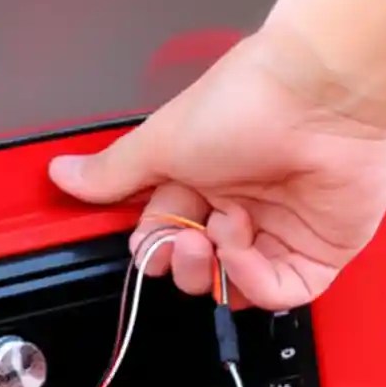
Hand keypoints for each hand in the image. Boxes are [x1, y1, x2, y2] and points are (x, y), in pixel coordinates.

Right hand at [48, 27, 385, 310]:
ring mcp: (283, 227)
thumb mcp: (162, 141)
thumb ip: (114, 171)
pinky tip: (243, 248)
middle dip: (183, 262)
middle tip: (183, 240)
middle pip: (201, 265)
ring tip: (217, 233)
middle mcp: (245, 202)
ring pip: (238, 287)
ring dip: (216, 271)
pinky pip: (281, 291)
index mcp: (206, 175)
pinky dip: (252, 280)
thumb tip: (64, 174)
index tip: (148, 242)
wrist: (319, 95)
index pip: (169, 232)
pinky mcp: (321, 248)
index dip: (155, 246)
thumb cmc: (249, 101)